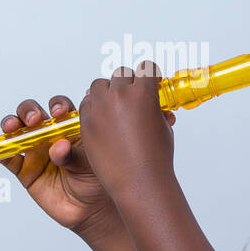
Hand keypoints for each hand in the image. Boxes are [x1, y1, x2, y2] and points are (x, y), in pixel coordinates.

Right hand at [0, 94, 175, 236]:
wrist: (109, 212)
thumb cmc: (116, 176)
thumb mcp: (120, 150)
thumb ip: (128, 132)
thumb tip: (167, 113)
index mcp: (79, 124)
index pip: (62, 106)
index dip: (59, 105)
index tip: (61, 110)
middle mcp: (56, 133)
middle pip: (38, 112)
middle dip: (36, 109)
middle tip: (43, 117)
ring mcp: (39, 150)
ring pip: (20, 128)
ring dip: (16, 121)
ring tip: (21, 126)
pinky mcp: (26, 170)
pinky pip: (7, 155)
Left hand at [78, 61, 176, 199]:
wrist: (139, 182)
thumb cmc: (156, 158)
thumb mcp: (163, 127)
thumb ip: (155, 109)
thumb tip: (154, 105)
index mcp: (143, 92)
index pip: (146, 68)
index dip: (150, 76)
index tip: (151, 83)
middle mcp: (120, 95)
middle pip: (121, 74)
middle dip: (128, 83)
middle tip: (132, 97)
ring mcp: (100, 108)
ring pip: (99, 85)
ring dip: (107, 92)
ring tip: (114, 107)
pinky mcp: (86, 122)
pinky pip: (86, 103)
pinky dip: (93, 106)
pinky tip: (102, 119)